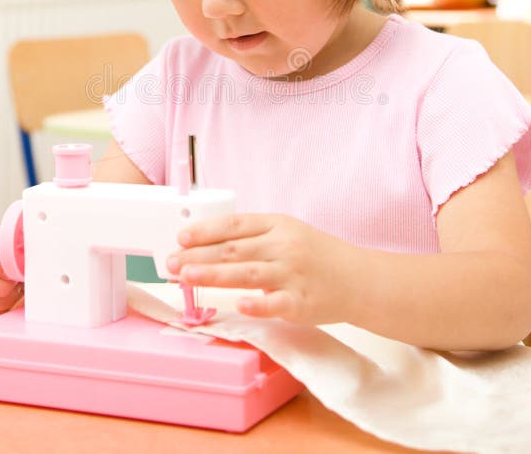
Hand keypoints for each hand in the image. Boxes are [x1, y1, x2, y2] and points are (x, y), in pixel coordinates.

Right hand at [0, 225, 22, 321]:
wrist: (13, 259)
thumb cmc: (16, 248)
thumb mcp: (15, 239)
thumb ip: (15, 243)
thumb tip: (18, 250)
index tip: (15, 270)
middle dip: (3, 286)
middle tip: (17, 283)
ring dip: (4, 301)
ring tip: (16, 292)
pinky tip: (10, 302)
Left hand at [166, 213, 354, 324]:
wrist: (360, 279)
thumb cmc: (317, 256)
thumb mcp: (288, 232)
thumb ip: (255, 236)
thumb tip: (210, 242)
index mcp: (278, 226)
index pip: (235, 225)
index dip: (206, 231)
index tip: (181, 236)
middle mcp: (284, 247)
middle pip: (234, 250)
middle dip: (198, 255)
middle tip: (170, 261)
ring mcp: (293, 275)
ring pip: (247, 274)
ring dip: (213, 275)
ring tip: (185, 276)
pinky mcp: (301, 302)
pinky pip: (275, 303)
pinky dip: (257, 303)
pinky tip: (238, 304)